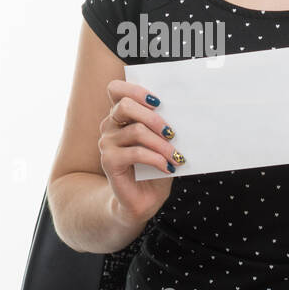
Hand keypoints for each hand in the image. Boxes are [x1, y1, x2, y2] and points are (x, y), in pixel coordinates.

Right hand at [98, 80, 183, 225]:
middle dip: (153, 117)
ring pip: (136, 131)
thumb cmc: (154, 168)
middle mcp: (110, 125)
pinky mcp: (108, 161)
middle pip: (125, 106)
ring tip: (176, 156)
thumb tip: (182, 112)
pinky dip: (157, 159)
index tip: (158, 102)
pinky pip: (136, 153)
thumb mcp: (162, 143)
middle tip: (171, 132)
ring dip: (162, 144)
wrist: (143, 200)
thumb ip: (164, 126)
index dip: (136, 90)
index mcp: (120, 115)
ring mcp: (107, 142)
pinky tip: (168, 167)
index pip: (116, 89)